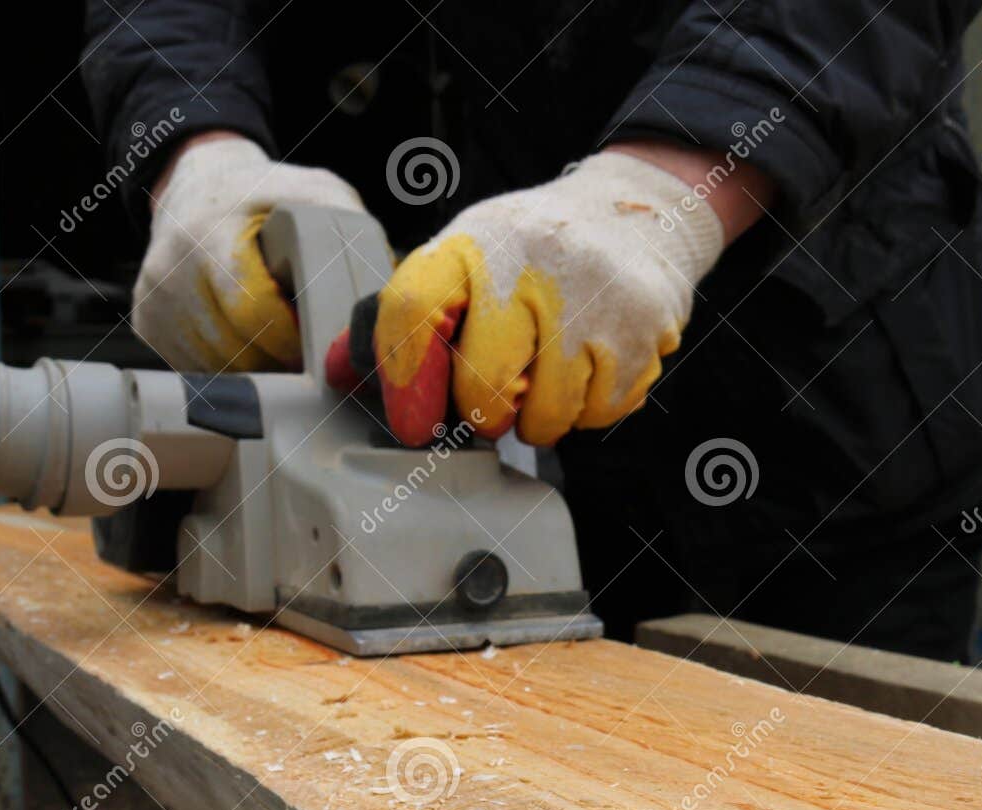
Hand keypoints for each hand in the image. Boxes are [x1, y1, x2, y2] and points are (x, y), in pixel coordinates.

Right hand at [133, 133, 367, 371]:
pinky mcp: (146, 326)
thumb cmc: (265, 197)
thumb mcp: (314, 192)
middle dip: (280, 361)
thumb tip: (379, 295)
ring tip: (282, 347)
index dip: (291, 339)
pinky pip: (197, 372)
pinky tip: (250, 345)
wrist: (196, 191)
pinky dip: (232, 371)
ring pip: (216, 370)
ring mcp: (152, 301)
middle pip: (236, 350)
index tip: (316, 343)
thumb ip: (350, 230)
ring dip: (258, 371)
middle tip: (308, 354)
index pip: (252, 312)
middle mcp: (170, 268)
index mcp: (209, 232)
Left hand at [371, 150, 736, 446]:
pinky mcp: (642, 336)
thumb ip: (407, 315)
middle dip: (483, 413)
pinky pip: (595, 416)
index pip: (413, 310)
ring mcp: (594, 302)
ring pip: (544, 416)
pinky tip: (587, 370)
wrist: (638, 213)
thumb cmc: (535, 249)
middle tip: (494, 401)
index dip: (404, 381)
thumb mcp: (468, 257)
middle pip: (482, 384)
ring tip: (547, 377)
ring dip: (538, 419)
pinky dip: (586, 411)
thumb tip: (339, 368)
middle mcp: (532, 265)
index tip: (413, 423)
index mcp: (474, 243)